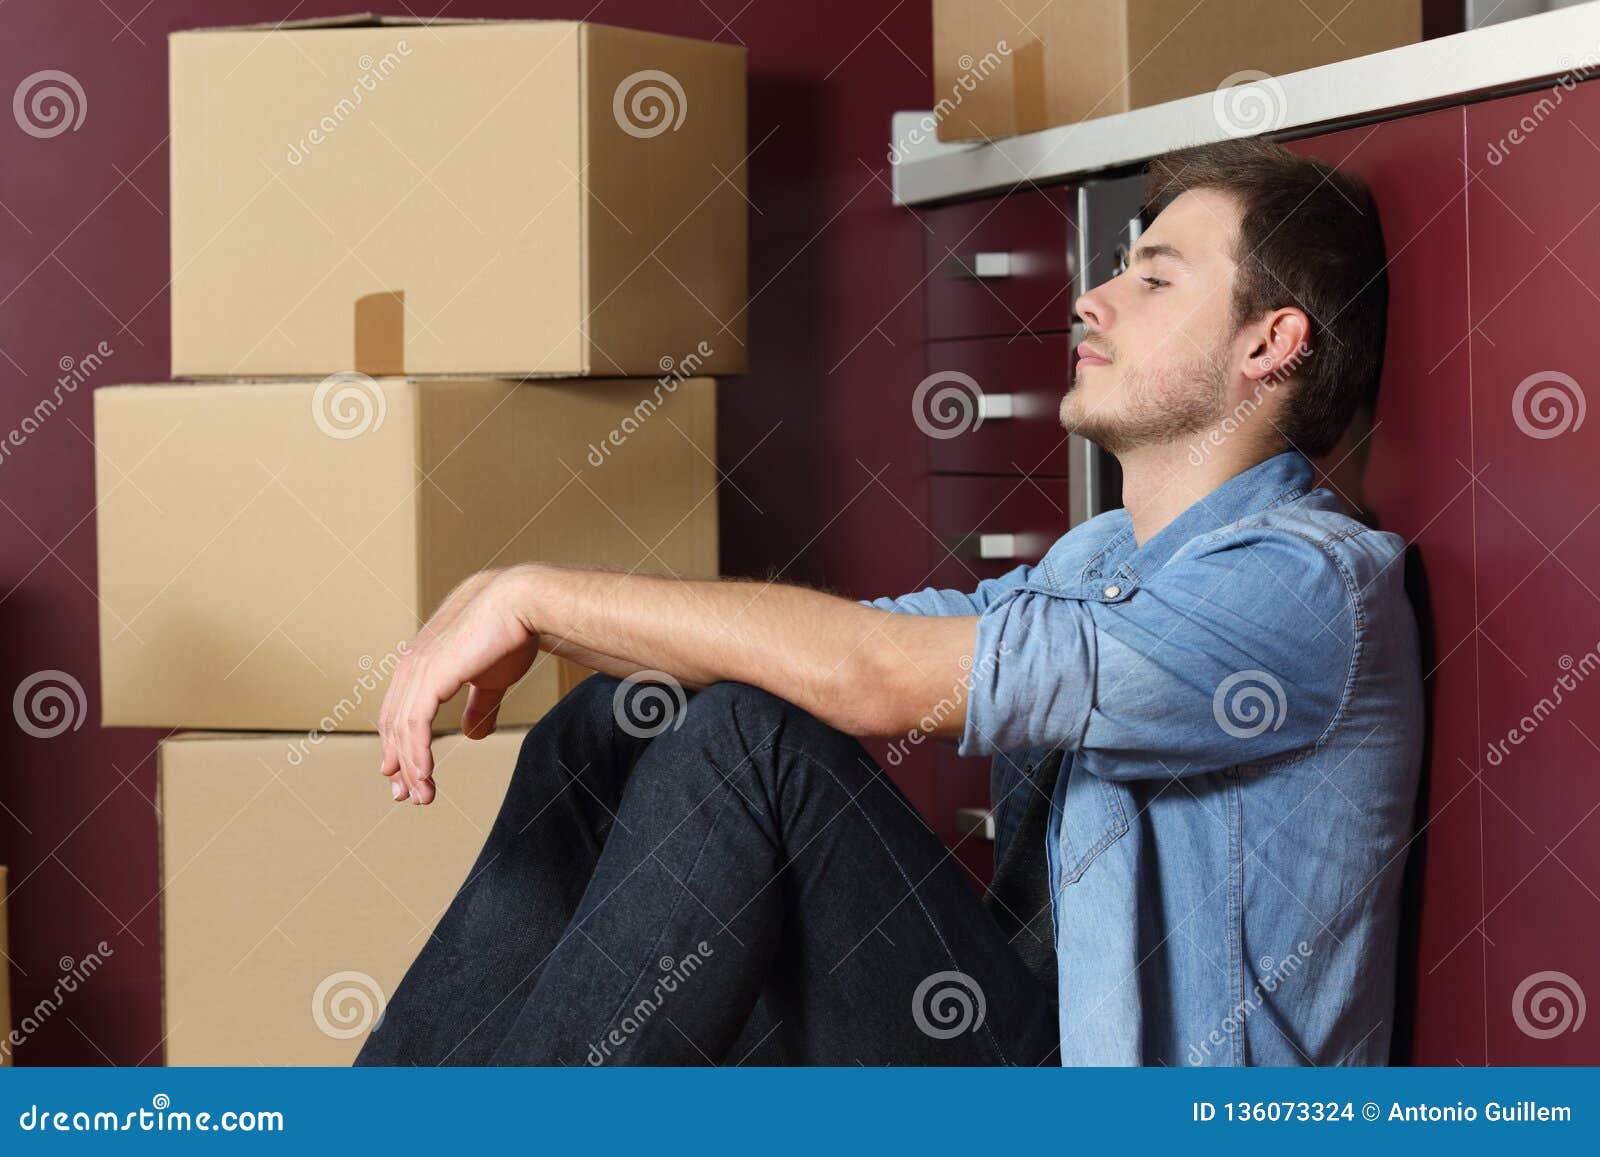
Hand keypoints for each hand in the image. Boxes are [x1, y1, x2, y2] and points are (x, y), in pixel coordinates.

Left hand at [377, 567, 538, 804]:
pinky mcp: (430, 677)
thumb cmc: (511, 633)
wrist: (522, 603)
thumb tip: (472, 734)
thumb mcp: (491, 678)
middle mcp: (411, 666)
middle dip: (399, 764)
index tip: (406, 778)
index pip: (399, 712)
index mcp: (422, 663)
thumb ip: (479, 705)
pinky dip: (417, 756)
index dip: (400, 746)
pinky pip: (415, 726)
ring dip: (411, 769)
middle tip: (406, 797)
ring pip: (402, 731)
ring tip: (422, 797)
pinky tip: (424, 778)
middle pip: (392, 725)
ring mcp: (417, 670)